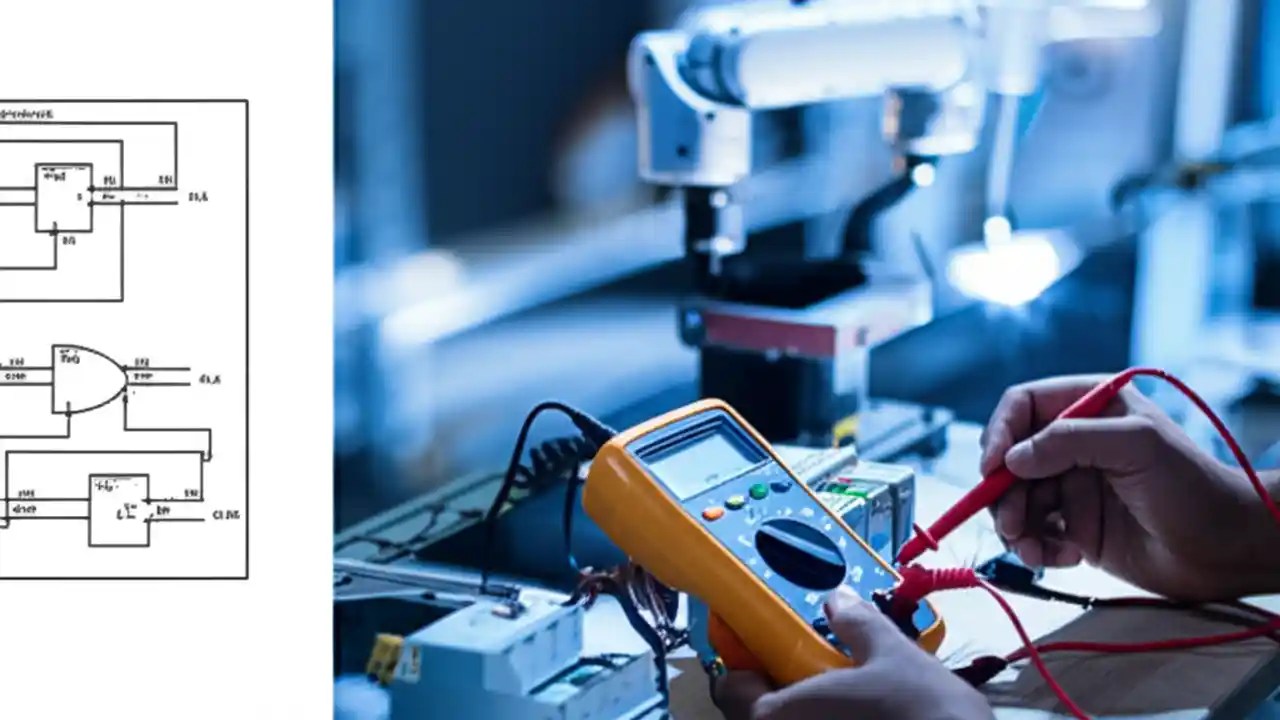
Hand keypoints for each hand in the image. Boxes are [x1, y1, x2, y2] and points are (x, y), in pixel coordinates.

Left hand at [714, 586, 992, 719]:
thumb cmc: (924, 713)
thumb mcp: (891, 653)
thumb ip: (857, 624)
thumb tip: (840, 602)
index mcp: (777, 716)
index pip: (733, 689)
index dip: (747, 664)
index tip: (767, 646)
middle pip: (762, 712)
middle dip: (783, 686)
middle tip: (814, 663)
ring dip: (811, 709)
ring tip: (845, 690)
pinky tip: (862, 713)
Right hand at [982, 375, 1279, 599]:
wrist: (1225, 550)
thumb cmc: (1194, 488)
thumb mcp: (1136, 445)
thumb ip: (1070, 441)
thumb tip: (1012, 459)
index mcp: (1091, 406)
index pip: (1023, 406)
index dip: (1000, 433)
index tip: (992, 468)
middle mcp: (1076, 443)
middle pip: (1010, 459)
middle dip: (1003, 493)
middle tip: (1010, 523)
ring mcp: (1074, 486)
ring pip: (1016, 500)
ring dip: (1016, 527)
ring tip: (1033, 551)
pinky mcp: (1075, 526)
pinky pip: (1034, 533)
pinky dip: (1037, 548)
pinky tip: (1063, 557)